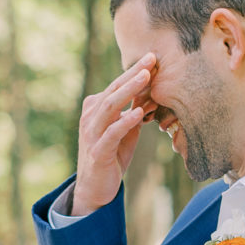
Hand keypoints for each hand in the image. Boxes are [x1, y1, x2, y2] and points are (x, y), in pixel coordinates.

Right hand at [71, 54, 156, 216]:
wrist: (95, 187)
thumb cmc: (112, 154)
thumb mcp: (126, 129)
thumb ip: (135, 111)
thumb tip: (154, 92)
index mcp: (96, 108)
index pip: (117, 85)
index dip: (134, 71)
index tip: (153, 57)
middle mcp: (91, 116)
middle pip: (113, 90)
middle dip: (133, 74)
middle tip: (152, 59)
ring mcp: (92, 133)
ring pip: (110, 106)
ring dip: (129, 91)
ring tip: (146, 78)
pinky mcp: (97, 152)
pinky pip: (111, 133)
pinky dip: (124, 122)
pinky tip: (139, 113)